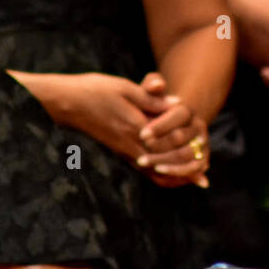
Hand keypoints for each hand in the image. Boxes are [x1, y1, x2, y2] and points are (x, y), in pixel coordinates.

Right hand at [32, 72, 206, 188]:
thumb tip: (179, 105)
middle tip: (204, 173)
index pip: (169, 143)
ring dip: (173, 175)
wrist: (64, 102)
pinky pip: (140, 168)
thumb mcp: (125, 88)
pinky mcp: (117, 150)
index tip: (204, 155)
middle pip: (164, 161)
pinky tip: (166, 174)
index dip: (188, 148)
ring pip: (152, 170)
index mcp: (136, 126)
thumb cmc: (94, 90)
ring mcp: (123, 149)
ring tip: (192, 180)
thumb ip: (152, 99)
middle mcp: (130, 143)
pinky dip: (157, 173)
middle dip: (185, 167)